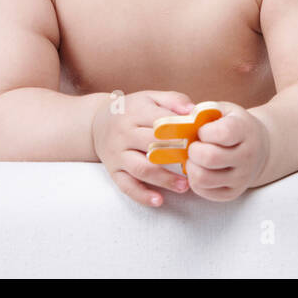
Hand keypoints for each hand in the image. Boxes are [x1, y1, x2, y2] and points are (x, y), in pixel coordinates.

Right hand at [91, 89, 195, 207]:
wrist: (97, 122)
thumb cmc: (133, 109)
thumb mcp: (151, 97)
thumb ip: (174, 100)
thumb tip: (193, 111)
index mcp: (137, 113)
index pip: (161, 123)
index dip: (182, 132)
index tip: (200, 141)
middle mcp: (124, 134)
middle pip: (151, 146)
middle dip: (176, 155)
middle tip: (197, 164)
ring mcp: (117, 155)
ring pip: (141, 168)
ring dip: (164, 179)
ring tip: (185, 185)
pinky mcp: (113, 171)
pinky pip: (126, 186)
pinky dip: (142, 195)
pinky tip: (159, 201)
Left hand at [185, 101, 270, 201]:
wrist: (260, 148)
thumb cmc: (236, 126)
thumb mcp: (226, 111)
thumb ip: (205, 112)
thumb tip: (183, 120)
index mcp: (245, 131)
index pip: (222, 133)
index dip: (204, 131)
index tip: (203, 130)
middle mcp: (247, 156)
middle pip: (210, 158)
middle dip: (194, 150)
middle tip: (195, 146)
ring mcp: (241, 178)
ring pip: (203, 178)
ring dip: (191, 167)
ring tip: (195, 158)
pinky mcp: (232, 193)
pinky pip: (203, 191)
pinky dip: (194, 180)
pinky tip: (200, 169)